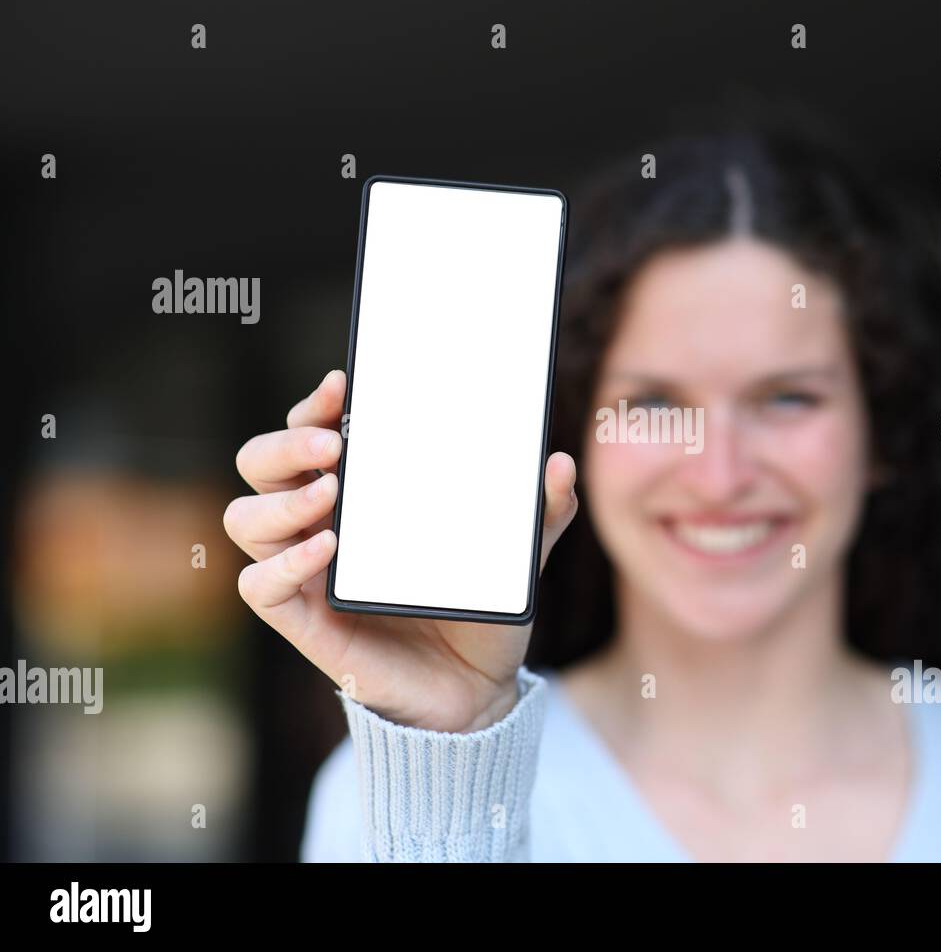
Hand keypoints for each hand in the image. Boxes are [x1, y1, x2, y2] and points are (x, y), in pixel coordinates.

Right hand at [224, 369, 579, 731]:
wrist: (477, 689)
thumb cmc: (481, 606)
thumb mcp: (520, 551)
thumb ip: (543, 509)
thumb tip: (559, 463)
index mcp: (361, 491)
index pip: (313, 431)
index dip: (316, 405)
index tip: (344, 385)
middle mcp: (320, 522)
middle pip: (260, 463)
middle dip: (286, 443)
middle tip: (333, 444)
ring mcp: (305, 571)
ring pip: (246, 519)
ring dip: (280, 499)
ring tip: (331, 493)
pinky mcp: (303, 621)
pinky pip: (261, 586)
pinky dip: (283, 563)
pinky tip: (325, 549)